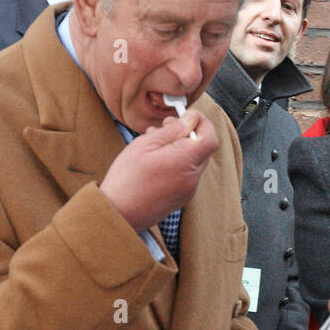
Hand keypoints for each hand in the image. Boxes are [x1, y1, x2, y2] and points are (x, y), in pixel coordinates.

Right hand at [100, 110, 217, 231]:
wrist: (119, 214)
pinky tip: (155, 159)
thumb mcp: (147, 144)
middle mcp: (192, 178)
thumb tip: (191, 119)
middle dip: (187, 133)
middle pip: (202, 149)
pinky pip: (185, 174)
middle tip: (166, 125)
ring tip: (154, 141)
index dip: (203, 123)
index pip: (210, 138)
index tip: (187, 116)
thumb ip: (173, 130)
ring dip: (179, 147)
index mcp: (185, 162)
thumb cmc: (128, 178)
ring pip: (192, 161)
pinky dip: (175, 162)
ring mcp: (188, 190)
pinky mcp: (181, 198)